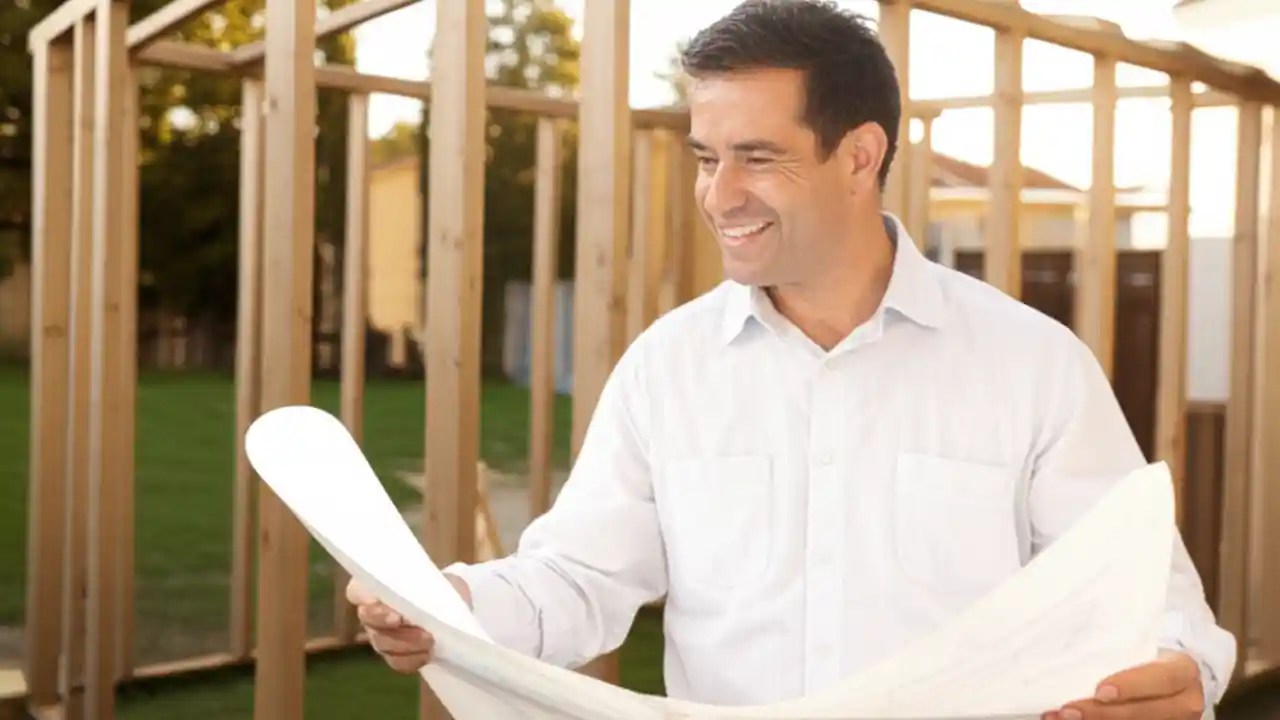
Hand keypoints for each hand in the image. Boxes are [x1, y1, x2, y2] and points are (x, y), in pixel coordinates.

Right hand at [346, 575, 471, 673]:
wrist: (451, 609)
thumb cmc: (439, 587)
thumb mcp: (438, 581)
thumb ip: (428, 585)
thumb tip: (427, 594)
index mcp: (375, 586)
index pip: (356, 592)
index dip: (366, 599)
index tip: (385, 603)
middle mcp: (371, 612)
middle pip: (368, 620)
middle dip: (387, 622)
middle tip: (406, 621)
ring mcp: (379, 635)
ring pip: (382, 643)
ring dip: (406, 643)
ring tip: (430, 639)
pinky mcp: (393, 655)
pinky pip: (396, 662)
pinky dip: (412, 660)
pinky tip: (428, 654)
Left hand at [1043, 650, 1204, 719]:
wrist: (1170, 675)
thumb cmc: (1147, 654)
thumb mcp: (1143, 647)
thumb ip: (1117, 652)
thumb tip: (1069, 649)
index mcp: (1184, 671)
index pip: (1161, 678)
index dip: (1130, 686)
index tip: (1099, 690)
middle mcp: (1187, 701)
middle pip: (1145, 712)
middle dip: (1102, 713)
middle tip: (1067, 710)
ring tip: (1060, 717)